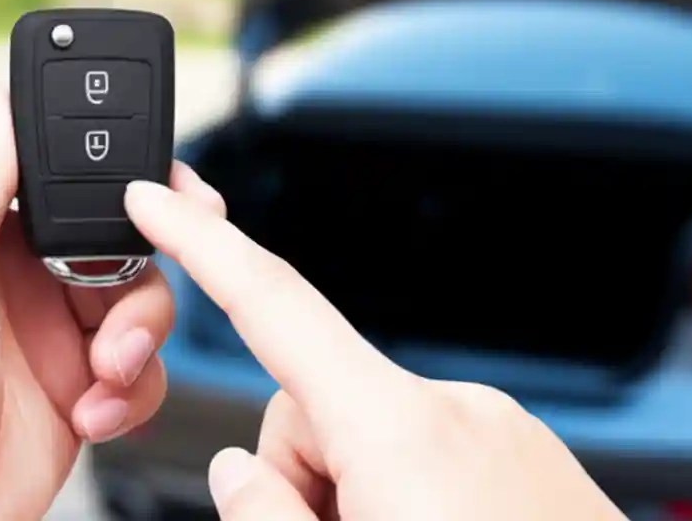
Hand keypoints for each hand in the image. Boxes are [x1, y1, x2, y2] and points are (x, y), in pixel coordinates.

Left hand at [0, 83, 218, 520]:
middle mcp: (19, 272)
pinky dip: (134, 385)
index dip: (108, 162)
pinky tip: (92, 406)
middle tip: (159, 257)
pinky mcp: (87, 382)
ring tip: (102, 367)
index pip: (52, 162)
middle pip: (120, 223)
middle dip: (152, 245)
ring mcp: (56, 329)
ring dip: (138, 330)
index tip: (151, 177)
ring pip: (146, 291)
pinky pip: (147, 362)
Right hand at [125, 177, 628, 519]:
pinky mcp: (534, 458)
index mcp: (403, 430)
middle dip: (303, 480)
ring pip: (375, 440)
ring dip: (362, 498)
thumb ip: (267, 520)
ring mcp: (505, 431)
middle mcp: (460, 410)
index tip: (157, 201)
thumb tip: (243, 473)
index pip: (279, 306)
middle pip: (316, 408)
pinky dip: (415, 500)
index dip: (204, 247)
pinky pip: (436, 457)